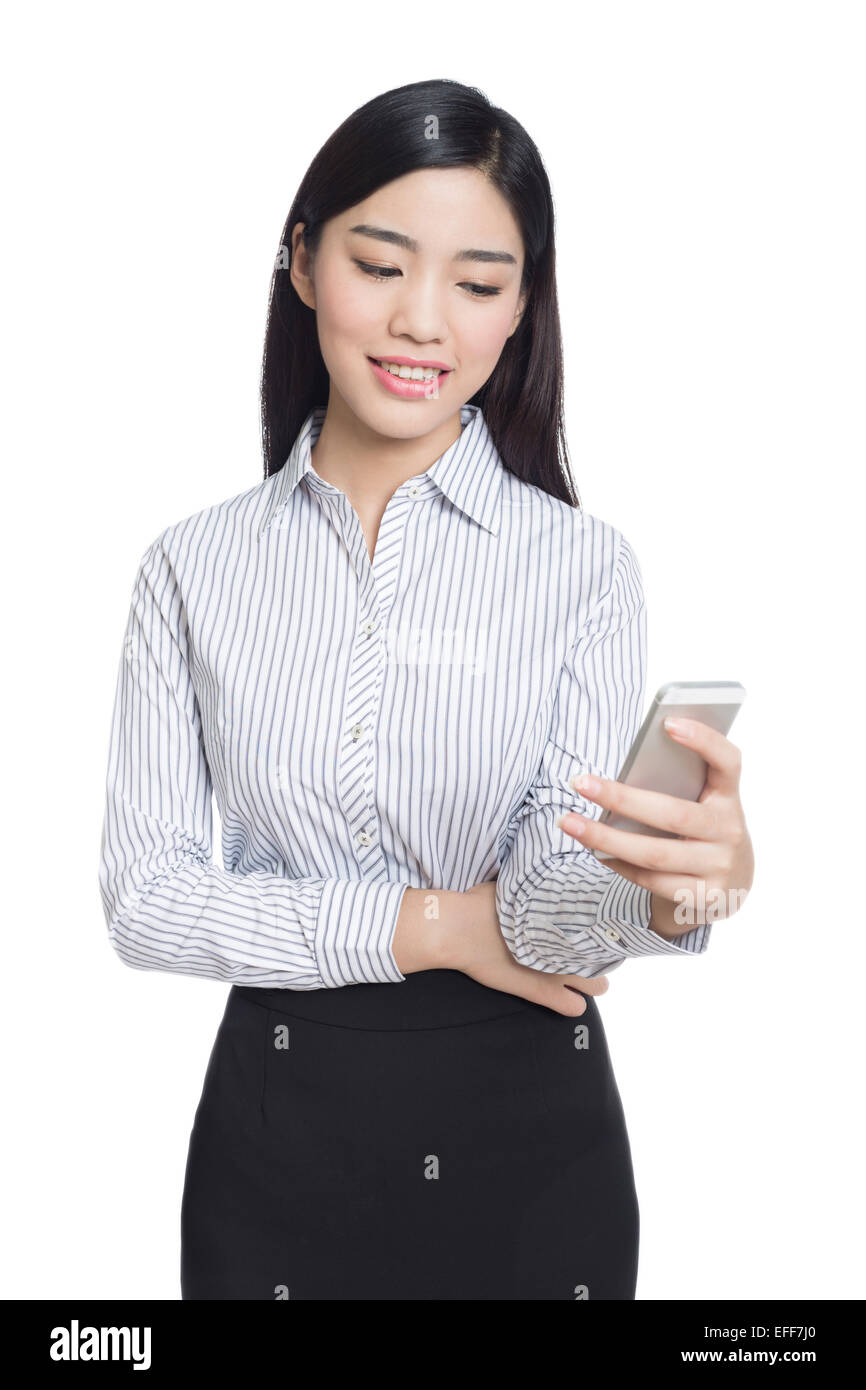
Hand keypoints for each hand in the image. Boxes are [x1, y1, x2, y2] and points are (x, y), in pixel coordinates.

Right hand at [444, 879, 609, 1016]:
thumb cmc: (482, 903)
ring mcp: (557, 970)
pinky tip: (567, 999)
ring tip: (574, 974)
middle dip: (595, 953)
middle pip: (603, 955)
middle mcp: (567, 944)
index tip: (589, 928)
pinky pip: (573, 1006)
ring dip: (589, 981)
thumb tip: (546, 872)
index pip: (599, 927)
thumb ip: (538, 884)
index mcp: (564, 918)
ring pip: (597, 985)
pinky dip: (571, 1004)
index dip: (595, 929)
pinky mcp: (541, 991)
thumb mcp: (516, 885)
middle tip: (580, 950)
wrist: (460, 928)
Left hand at [558, 717, 753, 936]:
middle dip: (621, 798)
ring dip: (605, 837)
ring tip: (568, 822)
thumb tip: (620, 778)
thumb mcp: (700, 805)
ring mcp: (720, 867)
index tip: (669, 722)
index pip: (727, 762)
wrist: (731, 887)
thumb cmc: (700, 831)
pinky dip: (618, 864)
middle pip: (673, 814)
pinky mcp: (704, 898)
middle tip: (580, 782)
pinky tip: (594, 850)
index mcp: (729, 798)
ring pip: (655, 853)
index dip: (704, 740)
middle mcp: (731, 831)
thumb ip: (676, 787)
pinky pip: (651, 881)